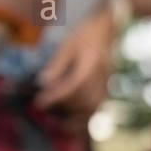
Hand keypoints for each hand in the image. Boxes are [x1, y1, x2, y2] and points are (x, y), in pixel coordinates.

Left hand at [35, 9, 114, 131]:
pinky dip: (89, 115)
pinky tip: (78, 120)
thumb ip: (57, 64)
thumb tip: (43, 83)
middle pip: (84, 99)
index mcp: (91, 63)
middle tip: (47, 110)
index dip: (55, 96)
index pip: (72, 85)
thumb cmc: (88, 33)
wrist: (111, 28)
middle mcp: (102, 75)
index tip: (40, 102)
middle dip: (64, 108)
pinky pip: (101, 106)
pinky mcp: (110, 86)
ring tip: (62, 123)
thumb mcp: (68, 44)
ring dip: (78, 117)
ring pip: (95, 106)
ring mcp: (109, 82)